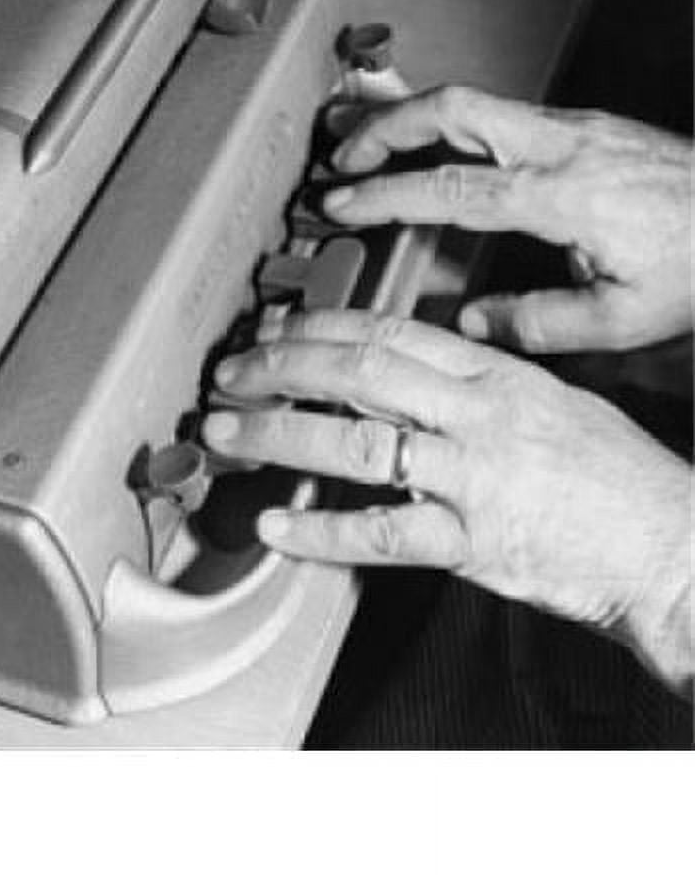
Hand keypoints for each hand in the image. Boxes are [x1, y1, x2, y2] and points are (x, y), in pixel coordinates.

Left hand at [205, 309, 692, 696]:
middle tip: (230, 373)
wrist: (673, 548)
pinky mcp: (474, 545)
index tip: (274, 328)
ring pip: (356, 447)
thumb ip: (474, 382)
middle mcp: (479, 418)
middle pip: (359, 376)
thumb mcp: (550, 401)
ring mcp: (474, 480)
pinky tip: (277, 528)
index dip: (319, 327)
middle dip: (281, 368)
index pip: (389, 334)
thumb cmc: (617, 478)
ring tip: (226, 436)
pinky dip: (322, 532)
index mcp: (496, 375)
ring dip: (278, 438)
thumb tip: (405, 366)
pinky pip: (383, 533)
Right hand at [321, 86, 692, 351]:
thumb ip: (541, 323)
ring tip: (370, 139)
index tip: (343, 203)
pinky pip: (501, 109)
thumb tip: (473, 323)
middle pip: (452, 107)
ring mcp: (575, 126)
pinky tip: (440, 144)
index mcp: (564, 195)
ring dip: (412, 116)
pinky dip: (452, 122)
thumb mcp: (629, 318)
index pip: (450, 187)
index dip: (385, 193)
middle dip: (384, 126)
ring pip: (474, 98)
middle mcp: (564, 145)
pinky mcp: (586, 125)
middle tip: (342, 154)